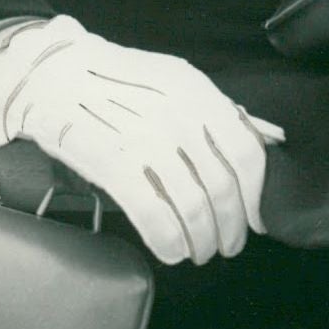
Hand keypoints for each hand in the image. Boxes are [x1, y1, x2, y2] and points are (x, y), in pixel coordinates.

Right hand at [0, 16, 284, 265]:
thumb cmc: (123, 82)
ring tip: (200, 253)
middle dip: (231, 227)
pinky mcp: (114, 163)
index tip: (256, 219)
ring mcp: (147, 139)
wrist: (56, 75)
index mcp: (201, 93)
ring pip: (192, 206)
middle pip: (223, 187)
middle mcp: (181, 116)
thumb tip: (273, 138)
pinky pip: (154, 214)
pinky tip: (172, 252)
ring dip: (201, 241)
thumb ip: (226, 112)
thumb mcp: (181, 82)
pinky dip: (169, 241)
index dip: (256, 194)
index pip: (246, 152)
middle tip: (228, 245)